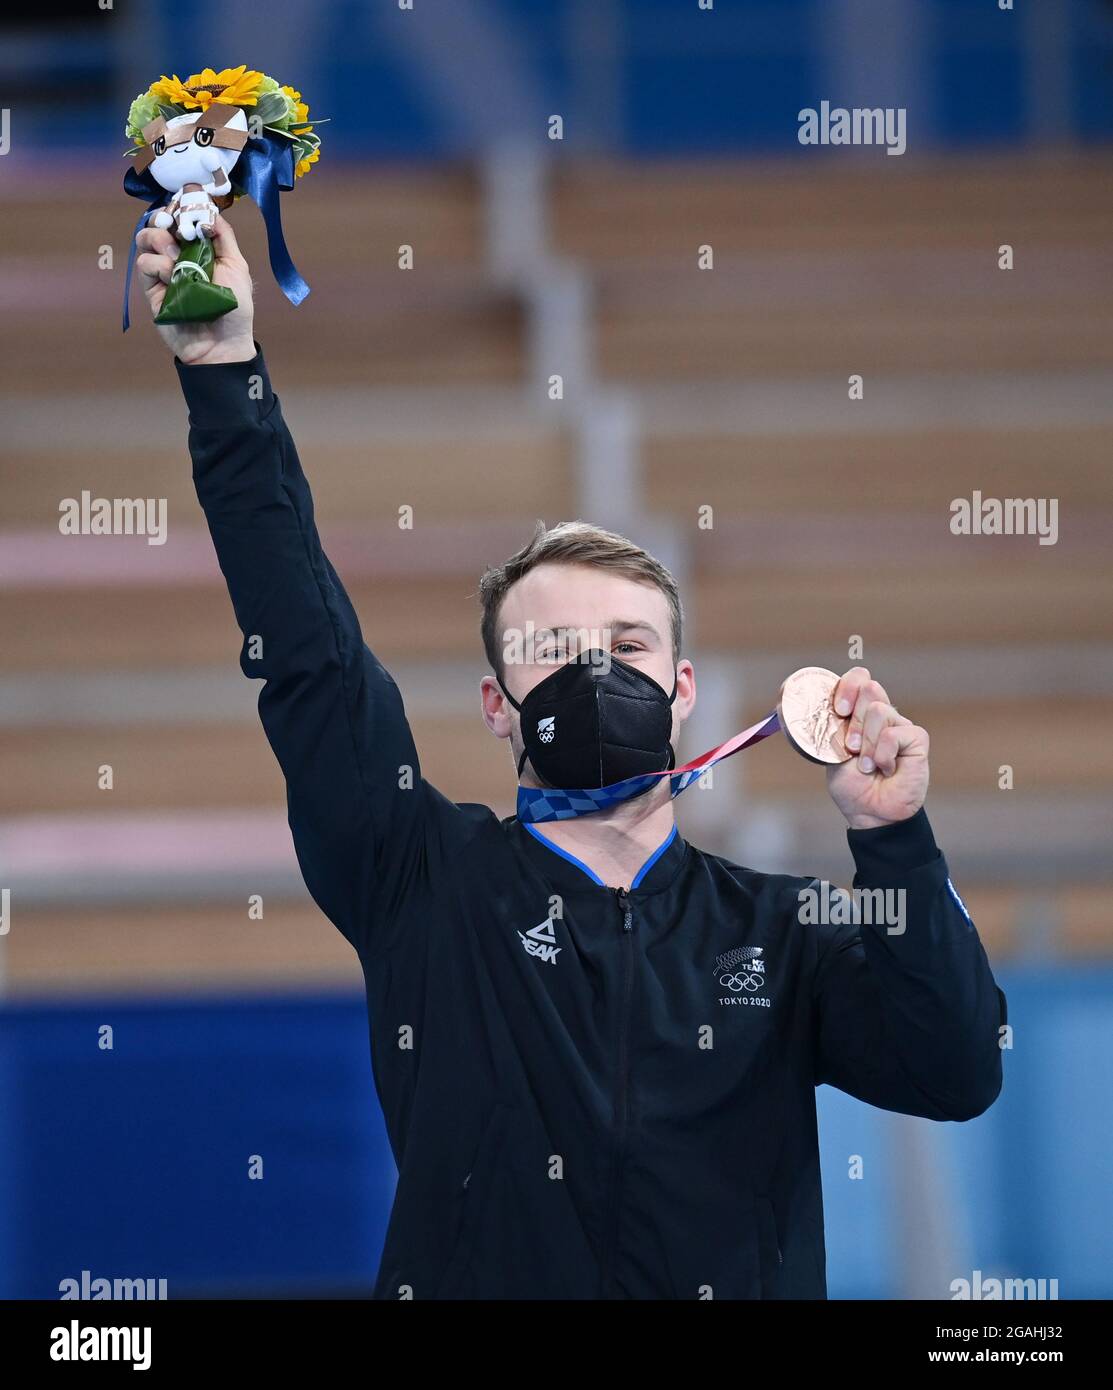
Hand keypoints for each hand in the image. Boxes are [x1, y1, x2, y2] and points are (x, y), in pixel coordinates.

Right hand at [135, 213, 254, 364]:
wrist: (221, 344)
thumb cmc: (234, 308)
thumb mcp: (237, 266)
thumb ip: (224, 237)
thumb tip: (209, 210)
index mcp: (201, 248)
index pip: (183, 217)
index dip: (182, 206)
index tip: (187, 202)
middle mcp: (180, 255)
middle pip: (161, 222)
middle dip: (167, 216)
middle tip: (175, 224)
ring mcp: (164, 271)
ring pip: (147, 238)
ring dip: (159, 237)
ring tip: (175, 252)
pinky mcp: (153, 288)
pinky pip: (145, 263)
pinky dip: (157, 263)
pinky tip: (172, 273)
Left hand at [825, 667, 928, 829]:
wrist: (870, 812)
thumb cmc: (852, 784)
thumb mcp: (832, 752)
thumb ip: (834, 726)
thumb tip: (828, 707)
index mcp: (859, 712)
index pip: (858, 678)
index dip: (847, 687)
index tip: (838, 710)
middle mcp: (881, 714)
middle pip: (869, 688)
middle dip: (853, 721)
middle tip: (851, 747)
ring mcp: (900, 724)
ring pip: (881, 711)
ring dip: (867, 743)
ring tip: (867, 765)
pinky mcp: (917, 739)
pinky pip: (895, 734)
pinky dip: (883, 755)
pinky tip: (885, 769)